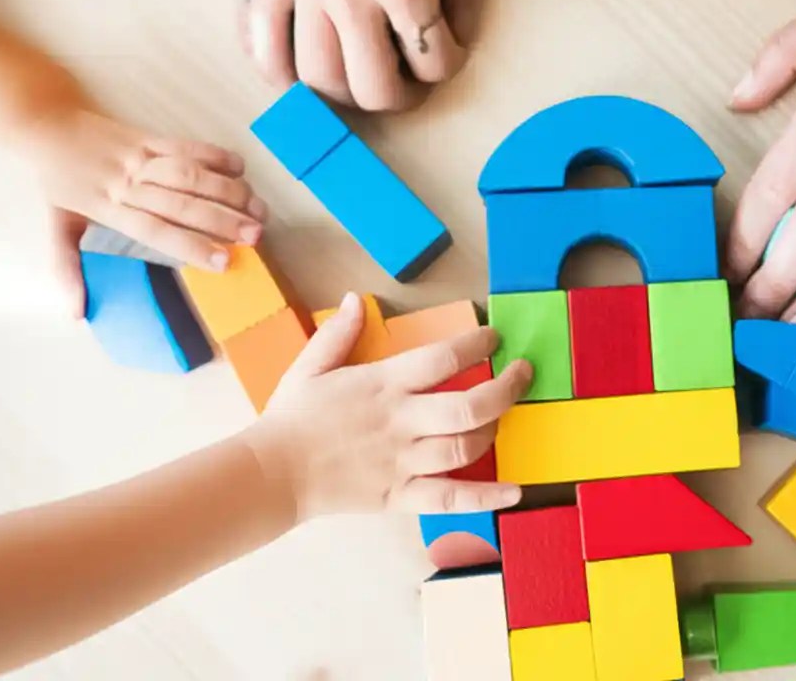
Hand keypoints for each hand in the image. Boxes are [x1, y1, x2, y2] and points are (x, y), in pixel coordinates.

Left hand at [29, 107, 265, 318]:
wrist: (46, 125)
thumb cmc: (58, 182)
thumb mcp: (57, 229)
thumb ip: (67, 270)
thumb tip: (76, 315)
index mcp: (108, 210)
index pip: (156, 231)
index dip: (192, 246)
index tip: (224, 262)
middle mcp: (127, 184)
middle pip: (181, 203)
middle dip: (223, 219)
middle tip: (256, 235)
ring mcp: (139, 158)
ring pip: (189, 174)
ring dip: (227, 190)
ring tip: (258, 208)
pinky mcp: (148, 136)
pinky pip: (185, 145)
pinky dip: (215, 155)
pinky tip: (241, 169)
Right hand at [244, 0, 484, 110]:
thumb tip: (457, 30)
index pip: (435, 61)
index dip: (449, 64)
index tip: (448, 53)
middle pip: (372, 89)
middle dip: (398, 97)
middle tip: (407, 85)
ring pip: (316, 79)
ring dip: (344, 92)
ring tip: (360, 79)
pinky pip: (259, 42)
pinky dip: (277, 71)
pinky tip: (299, 74)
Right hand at [246, 293, 530, 520]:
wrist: (272, 473)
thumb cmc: (292, 417)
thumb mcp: (310, 366)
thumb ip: (338, 333)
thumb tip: (354, 298)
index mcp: (382, 385)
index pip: (441, 360)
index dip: (475, 345)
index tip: (494, 338)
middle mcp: (400, 423)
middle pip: (467, 407)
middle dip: (505, 389)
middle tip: (523, 375)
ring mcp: (403, 462)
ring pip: (464, 448)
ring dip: (494, 431)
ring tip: (503, 416)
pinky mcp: (400, 496)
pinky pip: (450, 498)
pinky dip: (486, 498)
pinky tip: (515, 491)